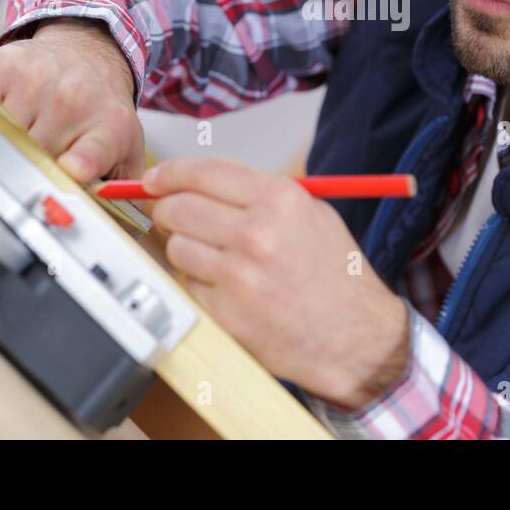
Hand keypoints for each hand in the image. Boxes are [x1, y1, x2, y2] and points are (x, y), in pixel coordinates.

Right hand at [0, 18, 144, 181]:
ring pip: (6, 134)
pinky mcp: (7, 68)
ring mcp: (38, 81)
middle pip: (35, 155)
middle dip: (36, 166)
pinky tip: (18, 108)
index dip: (79, 165)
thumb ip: (120, 194)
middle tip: (46, 159)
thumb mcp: (125, 150)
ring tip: (36, 129)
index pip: (90, 153)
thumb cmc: (102, 109)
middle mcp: (74, 100)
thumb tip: (112, 231)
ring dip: (13, 141)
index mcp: (107, 127)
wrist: (88, 53)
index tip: (71, 171)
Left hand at [142, 156, 410, 409]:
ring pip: (177, 248)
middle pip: (179, 208)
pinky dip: (199, 285)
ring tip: (214, 258)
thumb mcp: (313, 213)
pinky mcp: (226, 313)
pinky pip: (188, 287)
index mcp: (280, 200)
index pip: (203, 173)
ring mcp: (239, 276)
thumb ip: (261, 194)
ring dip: (186, 250)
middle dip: (167, 210)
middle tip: (170, 215)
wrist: (355, 336)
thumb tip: (201, 183)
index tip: (154, 179)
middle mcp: (257, 233)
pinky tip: (226, 288)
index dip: (170, 173)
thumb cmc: (335, 276)